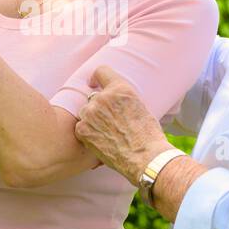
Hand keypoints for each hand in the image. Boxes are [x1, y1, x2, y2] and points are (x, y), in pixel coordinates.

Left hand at [73, 65, 171, 183]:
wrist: (145, 157)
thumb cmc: (148, 136)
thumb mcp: (141, 107)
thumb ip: (123, 99)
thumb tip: (115, 100)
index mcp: (120, 88)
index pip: (101, 71)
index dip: (96, 78)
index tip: (95, 84)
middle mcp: (103, 97)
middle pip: (93, 97)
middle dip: (99, 108)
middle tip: (110, 123)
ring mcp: (91, 113)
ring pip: (85, 113)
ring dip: (92, 121)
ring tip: (108, 135)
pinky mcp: (83, 129)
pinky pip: (80, 128)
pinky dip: (87, 135)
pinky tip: (101, 143)